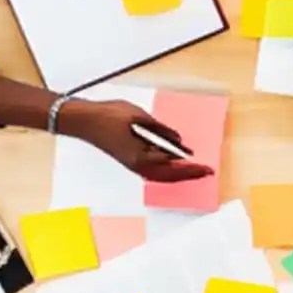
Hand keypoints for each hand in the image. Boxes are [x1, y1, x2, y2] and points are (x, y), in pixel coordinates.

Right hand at [58, 99, 214, 182]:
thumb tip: (179, 141)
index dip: (192, 168)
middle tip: (206, 172)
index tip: (208, 169)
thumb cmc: (109, 116)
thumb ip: (162, 130)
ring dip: (178, 173)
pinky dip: (167, 168)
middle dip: (189, 174)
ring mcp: (133, 165)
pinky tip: (174, 162)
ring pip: (161, 175)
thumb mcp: (140, 117)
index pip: (173, 167)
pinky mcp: (130, 160)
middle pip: (169, 176)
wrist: (84, 119)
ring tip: (194, 169)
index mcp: (142, 158)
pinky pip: (154, 170)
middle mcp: (138, 166)